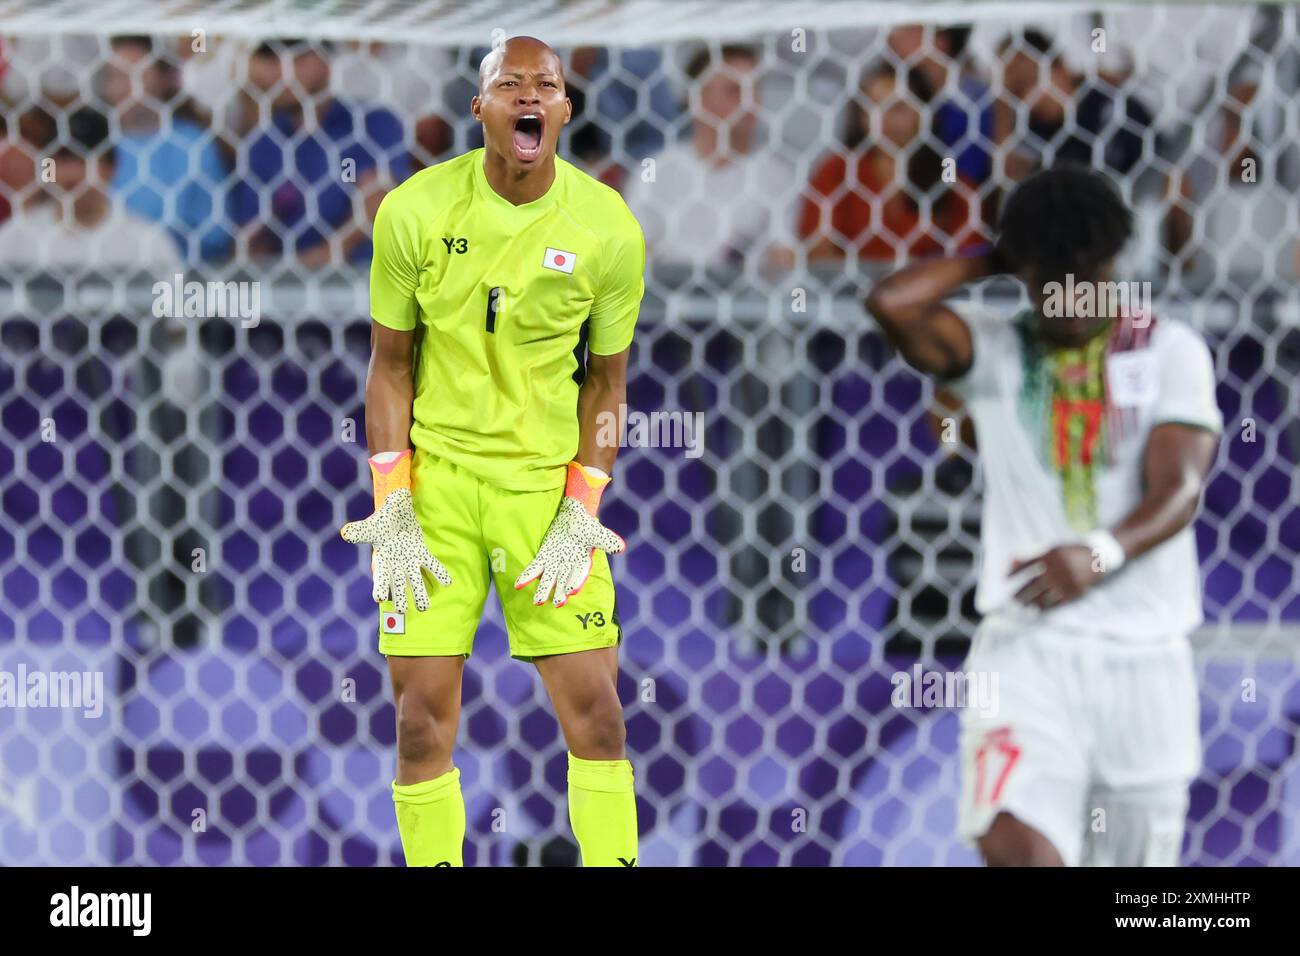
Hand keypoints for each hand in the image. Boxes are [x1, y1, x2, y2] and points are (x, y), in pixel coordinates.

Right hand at [340, 488, 451, 612]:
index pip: (380, 578)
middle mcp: (395, 566)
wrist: (394, 511)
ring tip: (424, 607)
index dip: (380, 588)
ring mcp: (409, 561)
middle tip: (402, 611)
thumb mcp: (368, 527)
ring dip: (420, 593)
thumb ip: (358, 531)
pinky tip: (448, 582)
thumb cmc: (379, 522)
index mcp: (382, 562)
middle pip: (398, 586)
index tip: (379, 599)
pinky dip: (439, 573)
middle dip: (400, 598)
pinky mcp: (421, 553)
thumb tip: (346, 533)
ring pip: (415, 581)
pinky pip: (431, 565)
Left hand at [514, 496, 624, 607]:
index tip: (572, 591)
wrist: (573, 515)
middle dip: (560, 592)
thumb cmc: (587, 526)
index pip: (579, 574)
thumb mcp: (597, 532)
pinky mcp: (544, 557)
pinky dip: (527, 576)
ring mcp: (555, 564)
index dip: (576, 582)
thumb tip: (621, 548)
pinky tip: (518, 585)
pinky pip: (534, 568)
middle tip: (557, 604)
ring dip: (543, 590)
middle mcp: (569, 567)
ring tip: (537, 602)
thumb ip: (607, 540)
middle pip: (564, 582)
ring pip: (549, 579)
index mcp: (583, 563)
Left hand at [1008, 544, 1103, 610]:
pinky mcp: (1072, 592)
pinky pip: (1055, 603)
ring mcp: (1064, 582)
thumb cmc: (1070, 553)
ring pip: (1042, 596)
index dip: (1013, 572)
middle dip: (1020, 593)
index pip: (1026, 566)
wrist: (1098, 557)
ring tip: (1024, 605)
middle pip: (1031, 585)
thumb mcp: (1052, 550)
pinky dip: (1044, 607)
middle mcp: (1055, 569)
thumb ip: (1032, 556)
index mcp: (1049, 556)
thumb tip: (1010, 561)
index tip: (1005, 579)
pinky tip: (1038, 608)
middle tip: (1012, 599)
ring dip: (1030, 602)